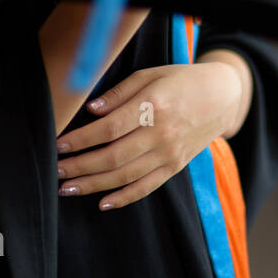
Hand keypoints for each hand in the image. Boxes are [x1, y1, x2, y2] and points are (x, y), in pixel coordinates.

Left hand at [56, 62, 244, 210]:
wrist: (222, 98)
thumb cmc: (181, 81)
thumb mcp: (150, 75)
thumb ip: (119, 93)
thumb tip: (91, 110)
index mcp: (153, 105)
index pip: (109, 129)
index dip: (81, 139)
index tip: (59, 144)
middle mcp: (161, 134)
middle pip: (113, 157)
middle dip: (80, 166)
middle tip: (55, 170)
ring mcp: (169, 154)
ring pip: (126, 176)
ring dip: (93, 185)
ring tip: (68, 189)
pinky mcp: (175, 167)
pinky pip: (147, 188)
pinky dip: (124, 198)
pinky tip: (102, 203)